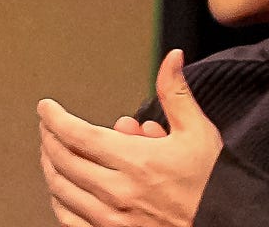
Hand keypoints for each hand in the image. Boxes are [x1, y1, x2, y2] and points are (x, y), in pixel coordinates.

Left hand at [37, 51, 220, 226]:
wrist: (222, 222)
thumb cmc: (211, 182)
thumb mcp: (198, 131)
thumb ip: (176, 93)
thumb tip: (171, 59)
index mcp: (138, 161)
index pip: (79, 136)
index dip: (55, 119)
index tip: (46, 108)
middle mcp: (119, 191)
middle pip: (63, 161)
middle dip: (48, 138)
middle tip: (47, 125)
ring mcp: (111, 218)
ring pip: (61, 191)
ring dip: (50, 167)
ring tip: (50, 150)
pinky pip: (68, 219)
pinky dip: (58, 200)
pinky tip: (61, 188)